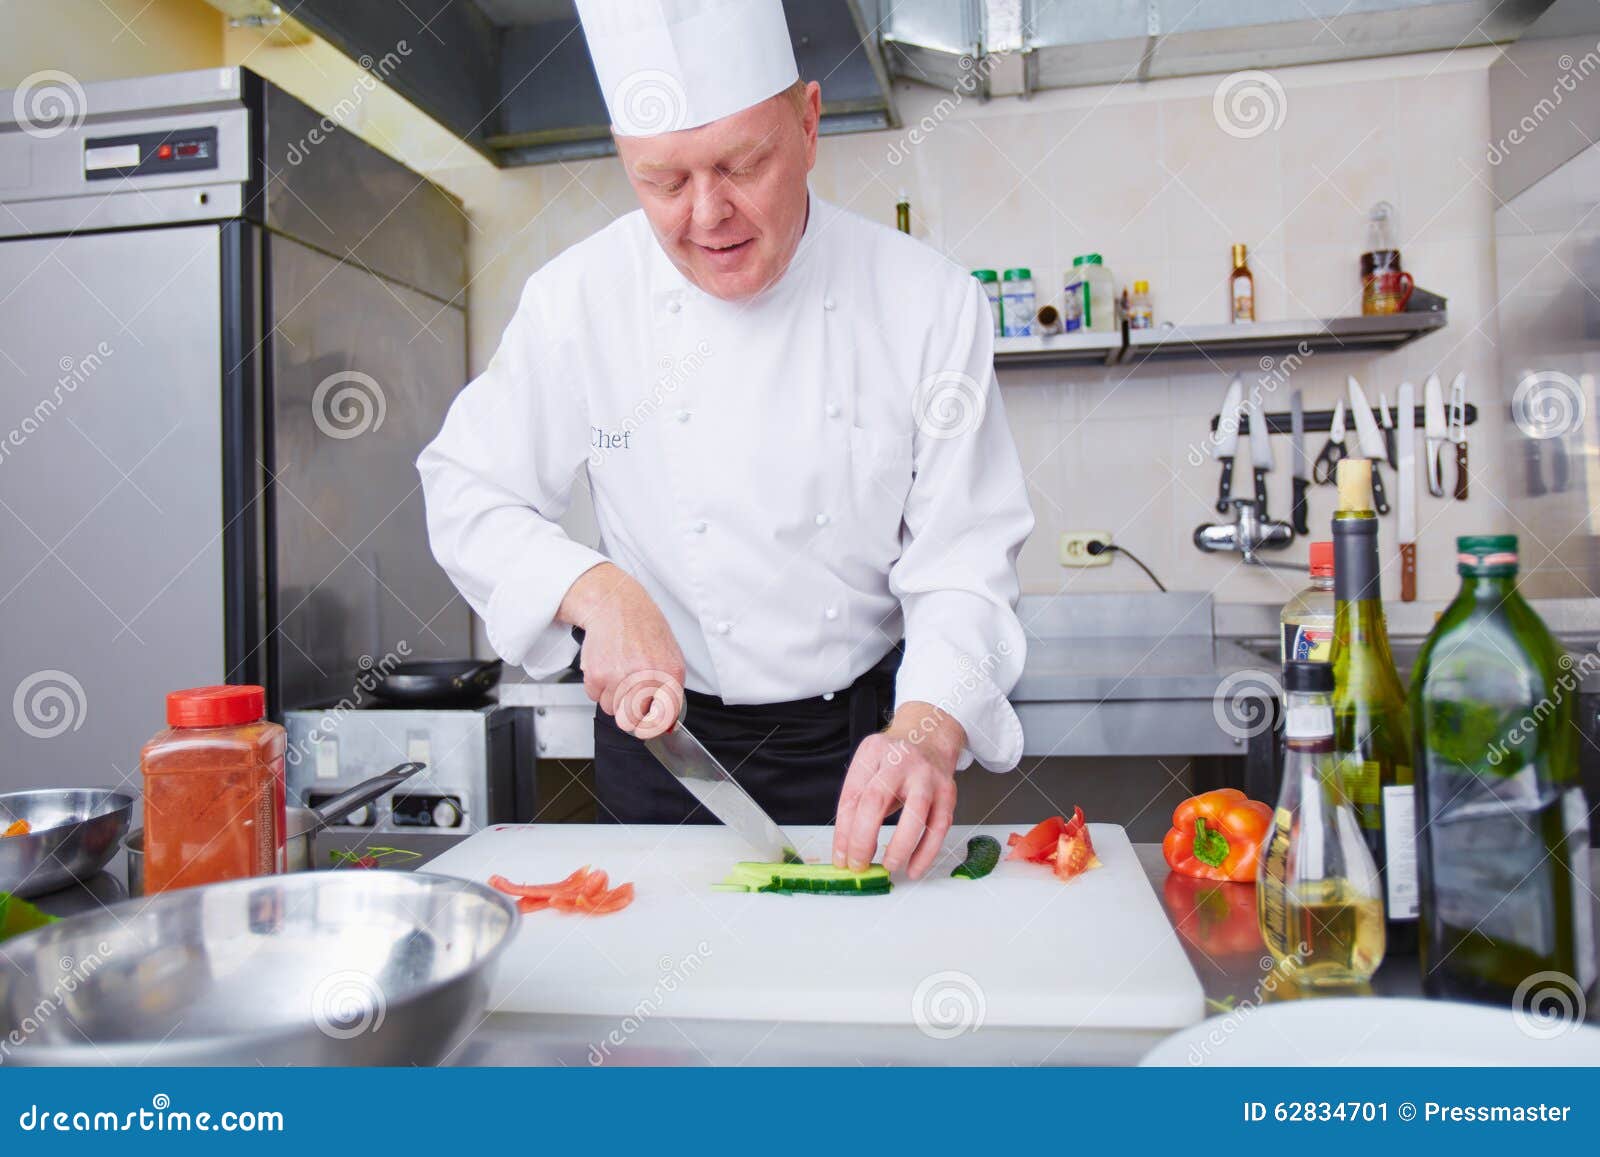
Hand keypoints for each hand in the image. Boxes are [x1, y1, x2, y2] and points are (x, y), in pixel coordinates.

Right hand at [558, 563, 684, 738]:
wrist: (616, 605)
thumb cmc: (644, 629)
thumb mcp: (669, 657)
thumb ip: (670, 691)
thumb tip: (666, 724)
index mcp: (669, 675)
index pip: (661, 721)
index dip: (650, 727)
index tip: (646, 726)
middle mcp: (646, 678)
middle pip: (629, 723)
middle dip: (627, 715)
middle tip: (628, 698)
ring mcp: (620, 677)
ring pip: (610, 709)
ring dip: (612, 696)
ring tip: (619, 672)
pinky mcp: (598, 674)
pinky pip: (594, 696)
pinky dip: (598, 685)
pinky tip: (607, 665)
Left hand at [832, 703, 964, 878]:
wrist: (930, 736)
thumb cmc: (894, 760)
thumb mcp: (869, 767)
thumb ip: (857, 803)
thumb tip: (846, 850)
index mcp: (873, 752)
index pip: (851, 796)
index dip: (843, 832)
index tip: (841, 858)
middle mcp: (900, 760)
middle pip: (876, 800)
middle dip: (863, 839)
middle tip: (859, 864)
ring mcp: (927, 775)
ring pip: (915, 814)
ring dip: (899, 847)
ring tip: (888, 866)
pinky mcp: (948, 791)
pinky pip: (938, 827)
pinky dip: (925, 853)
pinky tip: (913, 867)